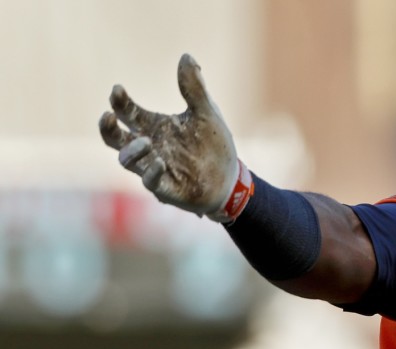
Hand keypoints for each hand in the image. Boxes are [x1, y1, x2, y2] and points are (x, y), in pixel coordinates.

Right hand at [99, 54, 250, 221]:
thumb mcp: (207, 112)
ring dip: (132, 151)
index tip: (117, 89)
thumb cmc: (214, 145)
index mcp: (153, 126)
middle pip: (114, 138)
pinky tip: (160, 161)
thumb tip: (186, 56)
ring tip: (146, 141)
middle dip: (106, 128)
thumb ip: (194, 88)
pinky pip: (150, 182)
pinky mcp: (166, 188)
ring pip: (126, 160)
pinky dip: (152, 172)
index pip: (127, 112)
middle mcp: (148, 147)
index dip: (118, 101)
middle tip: (107, 116)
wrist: (232, 178)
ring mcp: (154, 168)